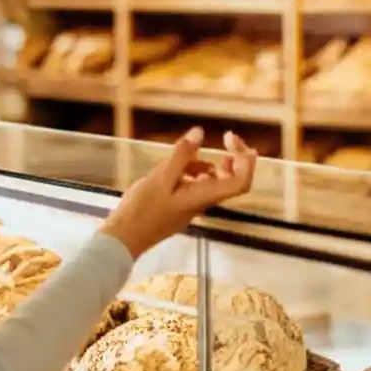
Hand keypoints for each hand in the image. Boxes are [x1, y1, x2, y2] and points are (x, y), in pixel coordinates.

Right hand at [100, 127, 255, 258]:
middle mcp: (204, 202)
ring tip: (186, 153)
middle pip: (233, 180)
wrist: (125, 237)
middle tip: (226, 137)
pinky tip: (177, 165)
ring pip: (213, 180)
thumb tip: (199, 133)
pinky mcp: (182, 205)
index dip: (245, 160)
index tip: (230, 140)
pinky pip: (197, 185)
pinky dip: (192, 171)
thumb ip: (182, 155)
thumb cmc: (142, 210)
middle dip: (234, 157)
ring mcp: (194, 204)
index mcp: (203, 196)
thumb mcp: (160, 177)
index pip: (241, 182)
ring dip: (207, 162)